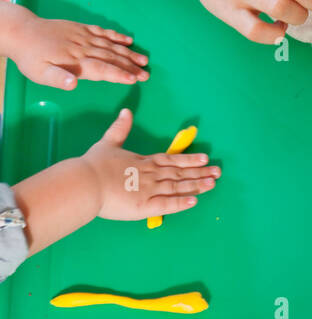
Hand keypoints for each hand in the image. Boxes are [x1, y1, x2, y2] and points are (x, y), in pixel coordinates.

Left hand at [3, 4, 148, 87]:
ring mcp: (83, 36)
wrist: (22, 32)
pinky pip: (102, 32)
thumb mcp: (38, 73)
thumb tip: (75, 84)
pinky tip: (128, 40)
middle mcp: (83, 48)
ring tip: (144, 60)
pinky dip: (116, 36)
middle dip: (130, 66)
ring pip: (110, 45)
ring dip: (128, 53)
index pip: (101, 68)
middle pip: (111, 57)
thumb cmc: (30, 58)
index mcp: (74, 61)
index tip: (134, 79)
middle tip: (146, 74)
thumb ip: (58, 79)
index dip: (119, 74)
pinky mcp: (81, 28)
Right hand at [81, 109, 220, 220]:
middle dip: (199, 173)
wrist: (85, 183)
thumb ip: (120, 129)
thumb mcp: (108, 143)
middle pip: (179, 174)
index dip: (189, 160)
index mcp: (144, 161)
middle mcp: (151, 175)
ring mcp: (149, 191)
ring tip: (212, 184)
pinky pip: (166, 205)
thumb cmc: (94, 165)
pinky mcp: (143, 207)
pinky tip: (194, 201)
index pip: (172, 160)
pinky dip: (181, 203)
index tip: (205, 159)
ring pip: (177, 187)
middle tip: (218, 173)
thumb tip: (126, 111)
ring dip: (196, 185)